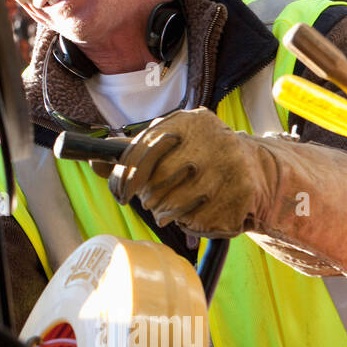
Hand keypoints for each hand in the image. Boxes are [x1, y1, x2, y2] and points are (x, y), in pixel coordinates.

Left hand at [101, 108, 268, 236]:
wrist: (253, 167)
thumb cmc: (198, 156)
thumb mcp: (168, 146)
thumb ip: (133, 153)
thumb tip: (93, 161)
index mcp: (187, 122)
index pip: (141, 153)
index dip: (126, 179)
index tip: (122, 196)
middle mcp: (210, 138)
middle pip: (157, 181)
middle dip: (150, 197)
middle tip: (151, 203)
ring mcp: (229, 165)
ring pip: (177, 204)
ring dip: (170, 213)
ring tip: (175, 208)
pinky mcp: (242, 193)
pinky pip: (201, 220)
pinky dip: (193, 224)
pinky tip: (199, 213)